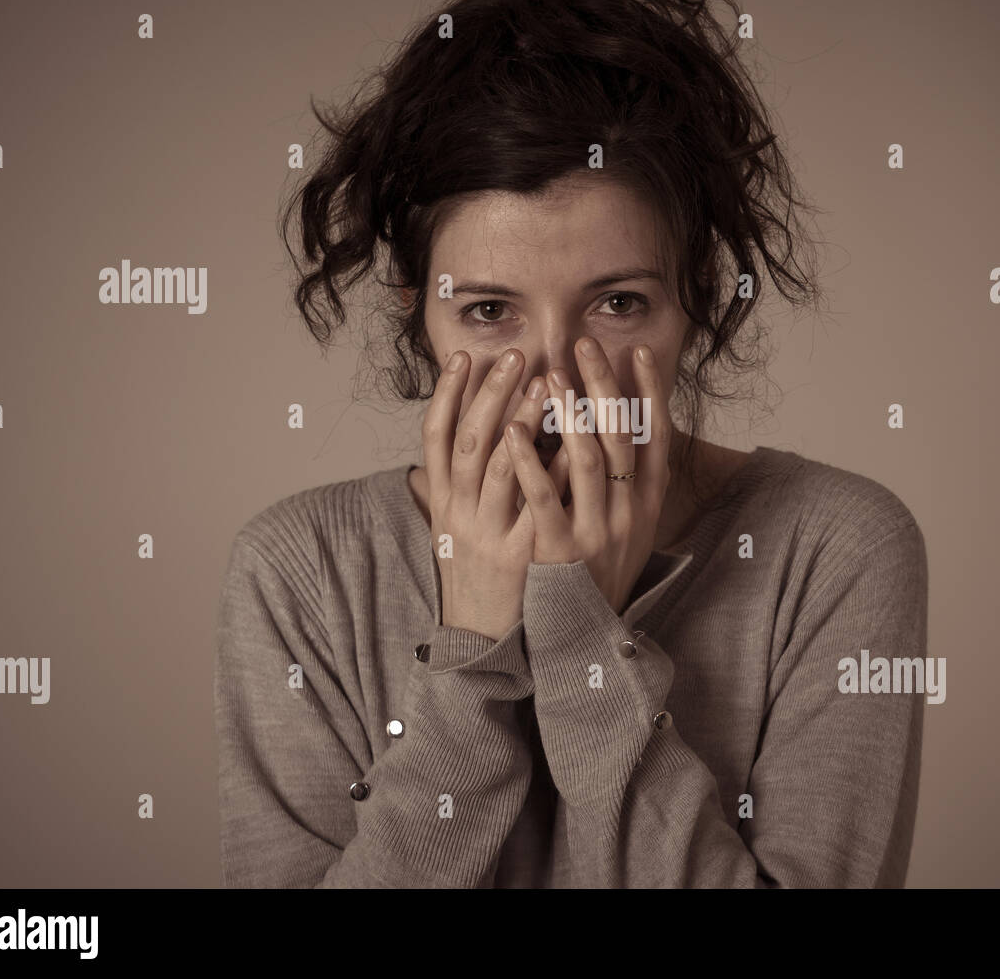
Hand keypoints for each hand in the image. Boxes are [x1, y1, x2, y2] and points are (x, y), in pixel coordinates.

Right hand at [423, 348, 566, 638]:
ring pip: (503, 465)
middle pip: (468, 440)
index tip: (465, 356)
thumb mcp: (449, 533)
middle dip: (492, 393)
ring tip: (546, 381)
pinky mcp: (525, 553)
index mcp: (443, 502)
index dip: (447, 395)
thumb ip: (441, 495)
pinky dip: (557, 468)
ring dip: (524, 420)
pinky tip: (576, 438)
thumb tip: (423, 466)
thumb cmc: (473, 579)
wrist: (483, 645)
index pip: (434, 437)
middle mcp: (460, 513)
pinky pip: (542, 502)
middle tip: (516, 353)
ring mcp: (491, 533)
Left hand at [504, 339, 670, 614]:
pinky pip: (543, 497)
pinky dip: (528, 460)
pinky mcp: (559, 550)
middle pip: (622, 436)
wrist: (582, 638)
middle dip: (604, 386)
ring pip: (589, 459)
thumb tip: (625, 425)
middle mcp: (629, 513)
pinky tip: (510, 430)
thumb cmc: (597, 572)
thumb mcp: (628, 528)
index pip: (657, 436)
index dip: (650, 392)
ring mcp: (596, 532)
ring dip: (569, 412)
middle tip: (583, 346)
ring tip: (551, 375)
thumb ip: (628, 483)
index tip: (640, 351)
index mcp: (647, 504)